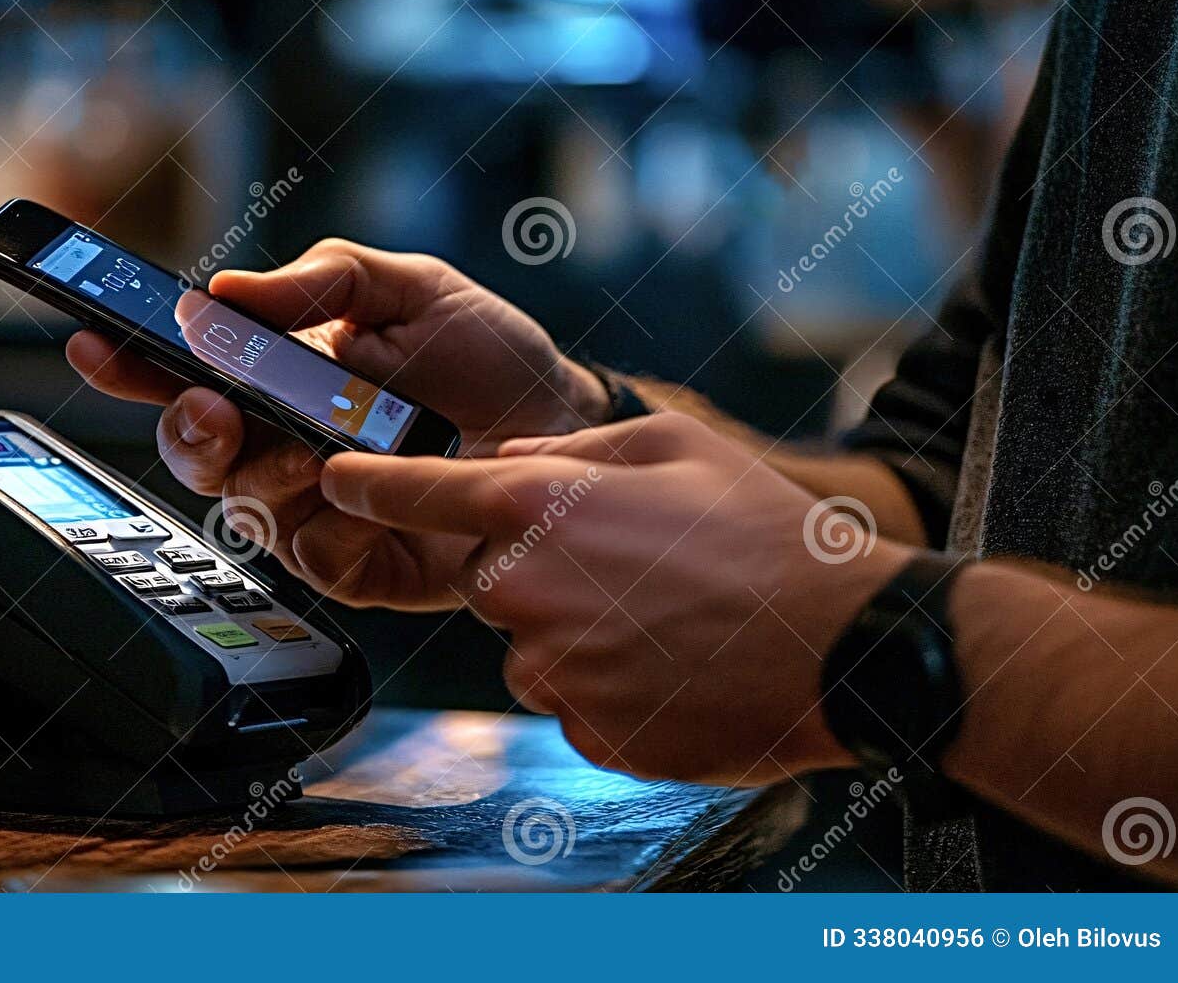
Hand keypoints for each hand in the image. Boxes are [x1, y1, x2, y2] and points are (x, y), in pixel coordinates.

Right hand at [67, 238, 608, 609]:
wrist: (565, 426)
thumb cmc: (487, 354)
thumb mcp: (410, 287)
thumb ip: (323, 280)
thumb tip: (227, 291)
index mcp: (281, 376)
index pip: (186, 372)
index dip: (131, 361)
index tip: (94, 340)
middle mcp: (284, 445)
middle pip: (195, 451)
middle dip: (191, 429)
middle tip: (214, 407)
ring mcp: (318, 509)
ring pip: (245, 508)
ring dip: (271, 474)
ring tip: (318, 445)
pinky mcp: (358, 566)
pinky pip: (312, 557)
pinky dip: (332, 526)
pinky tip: (368, 498)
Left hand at [318, 413, 911, 783]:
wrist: (843, 645)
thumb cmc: (766, 536)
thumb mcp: (674, 447)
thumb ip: (572, 450)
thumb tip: (504, 466)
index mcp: (540, 510)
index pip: (420, 492)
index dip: (369, 482)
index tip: (334, 476)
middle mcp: (526, 592)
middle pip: (489, 579)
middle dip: (537, 569)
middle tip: (627, 565)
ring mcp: (552, 669)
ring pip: (528, 645)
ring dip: (571, 631)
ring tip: (661, 617)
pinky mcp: (583, 731)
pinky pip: (568, 700)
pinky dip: (604, 684)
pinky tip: (668, 663)